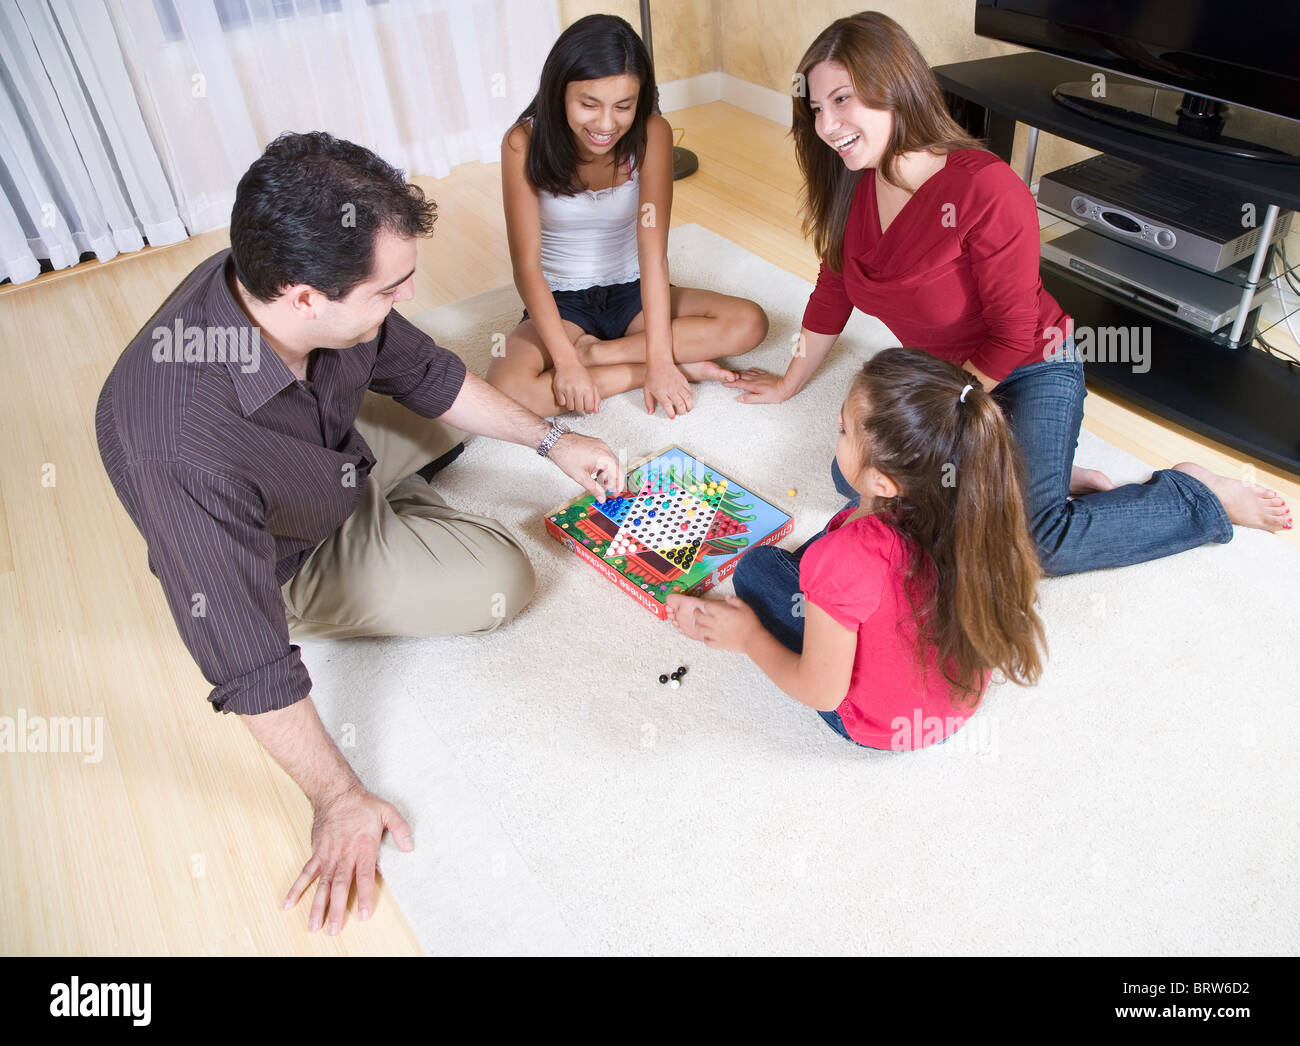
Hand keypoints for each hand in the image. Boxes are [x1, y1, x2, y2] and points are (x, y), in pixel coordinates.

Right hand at [282, 784, 413, 934]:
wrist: (337, 793)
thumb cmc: (363, 804)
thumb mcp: (388, 812)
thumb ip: (400, 829)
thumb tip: (410, 847)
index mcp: (363, 848)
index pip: (365, 876)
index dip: (364, 895)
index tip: (364, 914)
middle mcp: (344, 855)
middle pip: (340, 886)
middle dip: (336, 909)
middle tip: (334, 930)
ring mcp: (328, 855)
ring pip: (322, 884)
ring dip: (317, 905)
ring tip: (313, 925)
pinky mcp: (317, 853)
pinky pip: (306, 873)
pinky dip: (297, 888)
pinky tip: (289, 903)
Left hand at [548, 431, 620, 502]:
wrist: (556, 442)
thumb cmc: (566, 455)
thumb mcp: (581, 477)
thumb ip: (594, 489)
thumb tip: (601, 498)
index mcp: (604, 458)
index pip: (618, 474)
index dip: (618, 486)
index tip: (615, 493)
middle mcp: (605, 449)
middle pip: (617, 468)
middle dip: (614, 480)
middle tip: (609, 490)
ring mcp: (602, 445)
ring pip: (612, 462)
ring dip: (608, 473)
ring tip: (600, 483)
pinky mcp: (597, 444)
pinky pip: (606, 456)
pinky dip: (604, 466)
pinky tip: (597, 473)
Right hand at [553, 361, 600, 414]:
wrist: (568, 364)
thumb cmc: (581, 374)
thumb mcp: (592, 385)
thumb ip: (596, 398)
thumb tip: (595, 411)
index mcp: (588, 389)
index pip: (589, 408)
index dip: (588, 409)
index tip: (586, 406)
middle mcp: (578, 390)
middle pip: (579, 409)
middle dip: (580, 406)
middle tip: (579, 400)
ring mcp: (568, 390)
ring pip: (570, 407)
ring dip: (572, 404)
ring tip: (572, 396)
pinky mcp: (559, 389)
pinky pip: (561, 403)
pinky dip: (563, 401)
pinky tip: (566, 394)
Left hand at [643, 361, 692, 418]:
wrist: (659, 363)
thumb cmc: (652, 376)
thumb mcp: (647, 390)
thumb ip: (648, 402)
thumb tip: (650, 412)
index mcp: (661, 393)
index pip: (668, 406)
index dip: (671, 414)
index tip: (672, 417)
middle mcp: (670, 389)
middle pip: (680, 404)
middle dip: (682, 411)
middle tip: (681, 413)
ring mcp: (678, 385)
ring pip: (687, 398)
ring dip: (689, 406)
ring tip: (688, 409)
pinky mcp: (683, 380)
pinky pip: (690, 391)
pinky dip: (691, 397)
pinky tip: (689, 400)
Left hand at [666, 593, 759, 651]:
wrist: (753, 639)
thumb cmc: (750, 623)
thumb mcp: (744, 607)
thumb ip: (734, 600)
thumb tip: (727, 597)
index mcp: (721, 612)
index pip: (707, 606)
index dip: (705, 604)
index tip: (705, 604)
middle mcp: (715, 623)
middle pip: (699, 617)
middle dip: (696, 613)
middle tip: (696, 611)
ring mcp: (715, 634)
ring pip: (700, 629)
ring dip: (697, 625)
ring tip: (698, 623)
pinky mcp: (718, 644)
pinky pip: (706, 641)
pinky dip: (705, 638)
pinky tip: (706, 636)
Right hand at [728, 368, 791, 403]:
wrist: (785, 387)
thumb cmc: (774, 395)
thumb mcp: (761, 399)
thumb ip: (749, 399)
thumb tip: (739, 398)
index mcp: (752, 386)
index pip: (738, 383)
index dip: (730, 383)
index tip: (724, 383)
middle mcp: (755, 379)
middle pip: (740, 376)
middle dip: (732, 376)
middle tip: (725, 375)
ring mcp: (760, 376)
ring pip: (747, 372)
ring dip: (739, 372)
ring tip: (733, 372)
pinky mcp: (765, 375)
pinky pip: (755, 370)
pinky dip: (750, 370)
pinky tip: (748, 369)